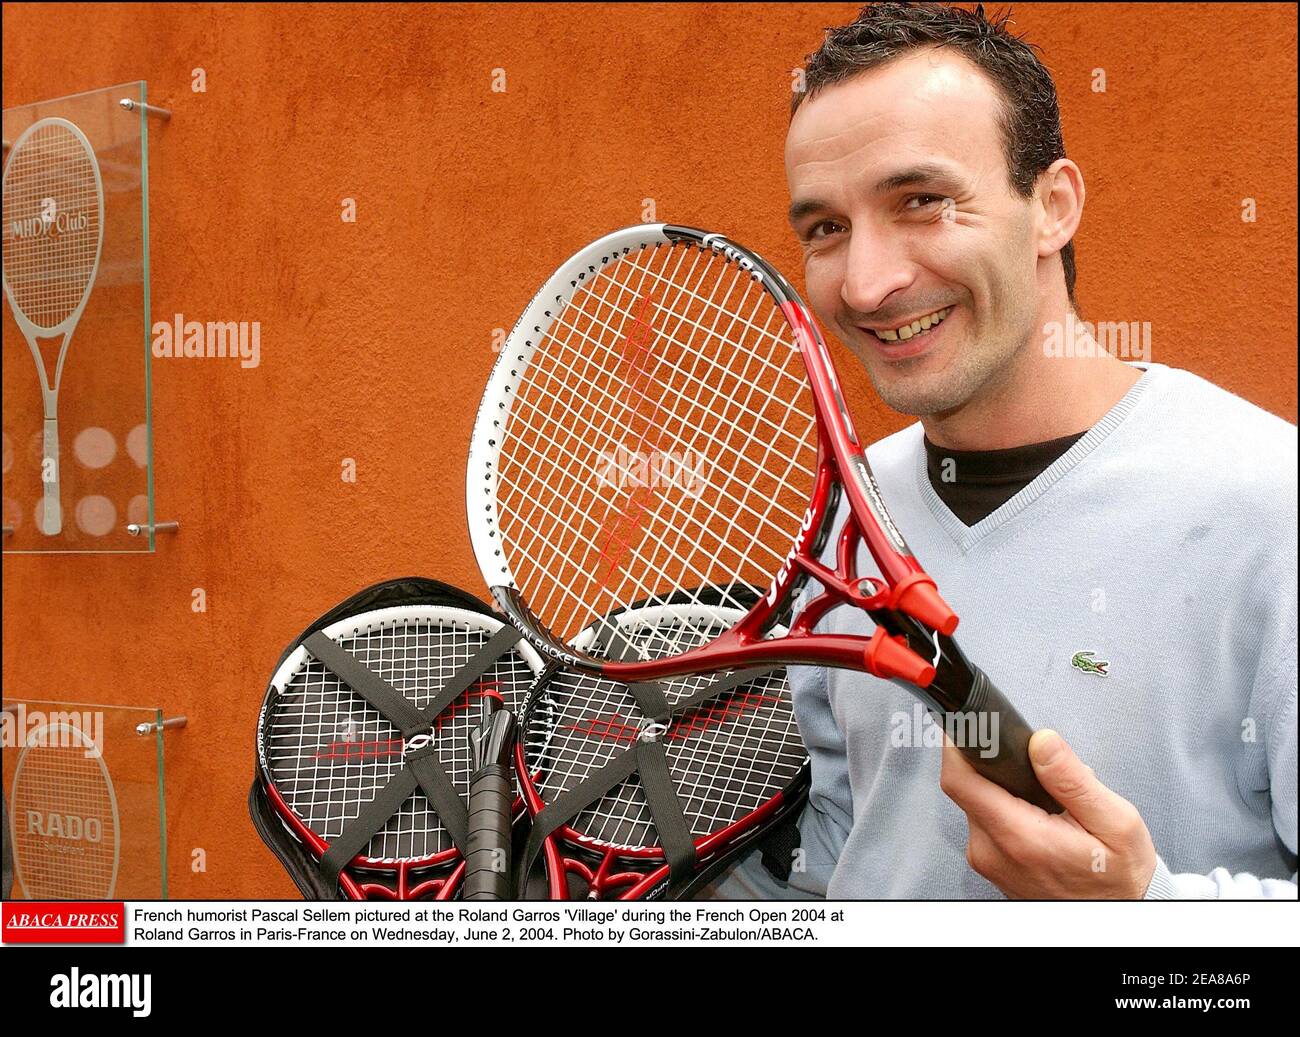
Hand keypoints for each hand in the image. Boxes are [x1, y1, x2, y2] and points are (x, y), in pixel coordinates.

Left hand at [940, 729, 1157, 898]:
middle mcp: (992, 851)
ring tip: (1048, 798)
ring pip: (978, 801)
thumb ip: (1072, 779)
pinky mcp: (990, 863)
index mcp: (1019, 837)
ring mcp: (987, 859)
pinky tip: (1040, 814)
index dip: (958, 745)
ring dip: (1004, 788)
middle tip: (1036, 765)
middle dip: (997, 765)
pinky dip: (1007, 808)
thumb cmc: (1119, 875)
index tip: (970, 724)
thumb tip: (1041, 742)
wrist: (1116, 914)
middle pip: (969, 786)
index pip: (960, 780)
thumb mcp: (1115, 822)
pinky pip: (986, 821)